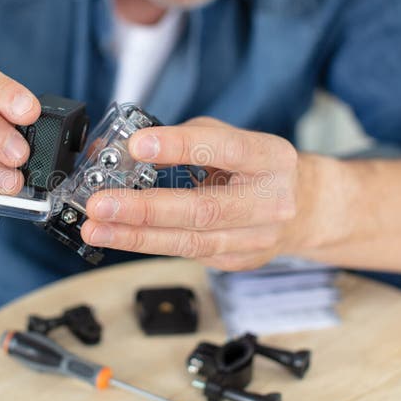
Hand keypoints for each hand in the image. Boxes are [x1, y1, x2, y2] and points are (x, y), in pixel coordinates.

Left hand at [81, 117, 325, 270]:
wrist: (303, 207)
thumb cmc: (256, 167)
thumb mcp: (233, 140)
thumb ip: (186, 139)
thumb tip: (124, 148)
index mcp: (270, 157)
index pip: (225, 148)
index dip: (180, 147)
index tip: (137, 145)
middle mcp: (270, 200)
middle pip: (203, 209)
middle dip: (145, 208)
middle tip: (101, 204)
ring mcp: (258, 237)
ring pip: (191, 242)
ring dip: (137, 237)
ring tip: (97, 229)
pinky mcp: (240, 261)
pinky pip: (189, 254)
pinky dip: (151, 244)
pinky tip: (121, 236)